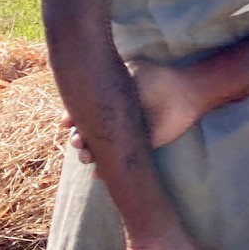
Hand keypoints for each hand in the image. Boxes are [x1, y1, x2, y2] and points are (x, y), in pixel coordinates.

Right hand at [61, 60, 204, 166]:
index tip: (65, 123)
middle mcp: (114, 119)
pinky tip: (98, 173)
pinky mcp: (139, 148)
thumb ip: (106, 82)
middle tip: (77, 141)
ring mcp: (125, 135)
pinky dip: (106, 169)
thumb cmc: (155, 79)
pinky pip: (119, 161)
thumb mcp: (127, 76)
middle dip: (78, 139)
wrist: (183, 93)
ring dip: (88, 155)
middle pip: (87, 133)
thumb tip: (80, 88)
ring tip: (86, 156)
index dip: (71, 119)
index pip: (84, 113)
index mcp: (108, 101)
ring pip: (99, 150)